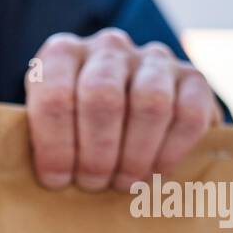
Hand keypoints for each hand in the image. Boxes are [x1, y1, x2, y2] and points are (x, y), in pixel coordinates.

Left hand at [25, 28, 222, 192]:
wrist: (129, 115)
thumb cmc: (74, 133)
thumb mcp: (46, 129)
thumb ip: (40, 144)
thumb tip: (47, 181)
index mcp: (61, 55)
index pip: (55, 96)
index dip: (55, 146)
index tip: (57, 180)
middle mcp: (107, 48)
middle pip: (102, 97)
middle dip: (96, 152)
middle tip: (93, 184)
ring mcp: (153, 59)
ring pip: (150, 104)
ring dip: (134, 155)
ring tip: (123, 183)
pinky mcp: (193, 78)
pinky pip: (188, 115)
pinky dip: (170, 152)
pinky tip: (154, 173)